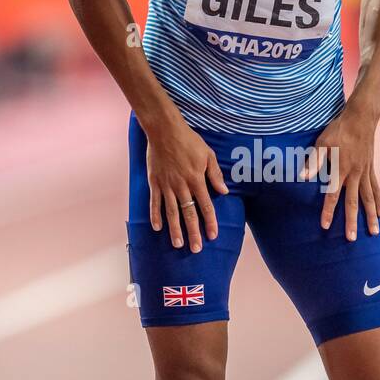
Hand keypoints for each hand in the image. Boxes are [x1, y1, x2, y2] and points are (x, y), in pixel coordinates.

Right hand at [144, 117, 228, 251]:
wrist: (164, 130)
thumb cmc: (189, 140)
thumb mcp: (208, 154)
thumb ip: (215, 174)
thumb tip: (224, 191)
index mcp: (197, 179)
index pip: (206, 206)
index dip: (210, 222)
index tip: (212, 236)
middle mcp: (182, 186)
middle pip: (189, 214)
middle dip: (193, 232)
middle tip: (195, 249)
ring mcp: (167, 185)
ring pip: (172, 212)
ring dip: (175, 229)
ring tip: (178, 244)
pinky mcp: (155, 182)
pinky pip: (155, 202)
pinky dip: (155, 215)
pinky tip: (157, 228)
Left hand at [304, 107, 379, 239]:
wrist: (361, 118)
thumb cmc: (338, 129)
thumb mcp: (322, 143)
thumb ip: (313, 162)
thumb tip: (302, 177)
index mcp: (341, 169)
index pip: (333, 195)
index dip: (328, 211)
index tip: (325, 226)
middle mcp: (355, 174)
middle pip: (353, 202)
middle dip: (351, 222)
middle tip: (351, 239)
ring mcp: (365, 172)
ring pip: (369, 199)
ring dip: (370, 217)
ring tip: (374, 233)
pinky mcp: (371, 169)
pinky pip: (376, 189)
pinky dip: (379, 202)